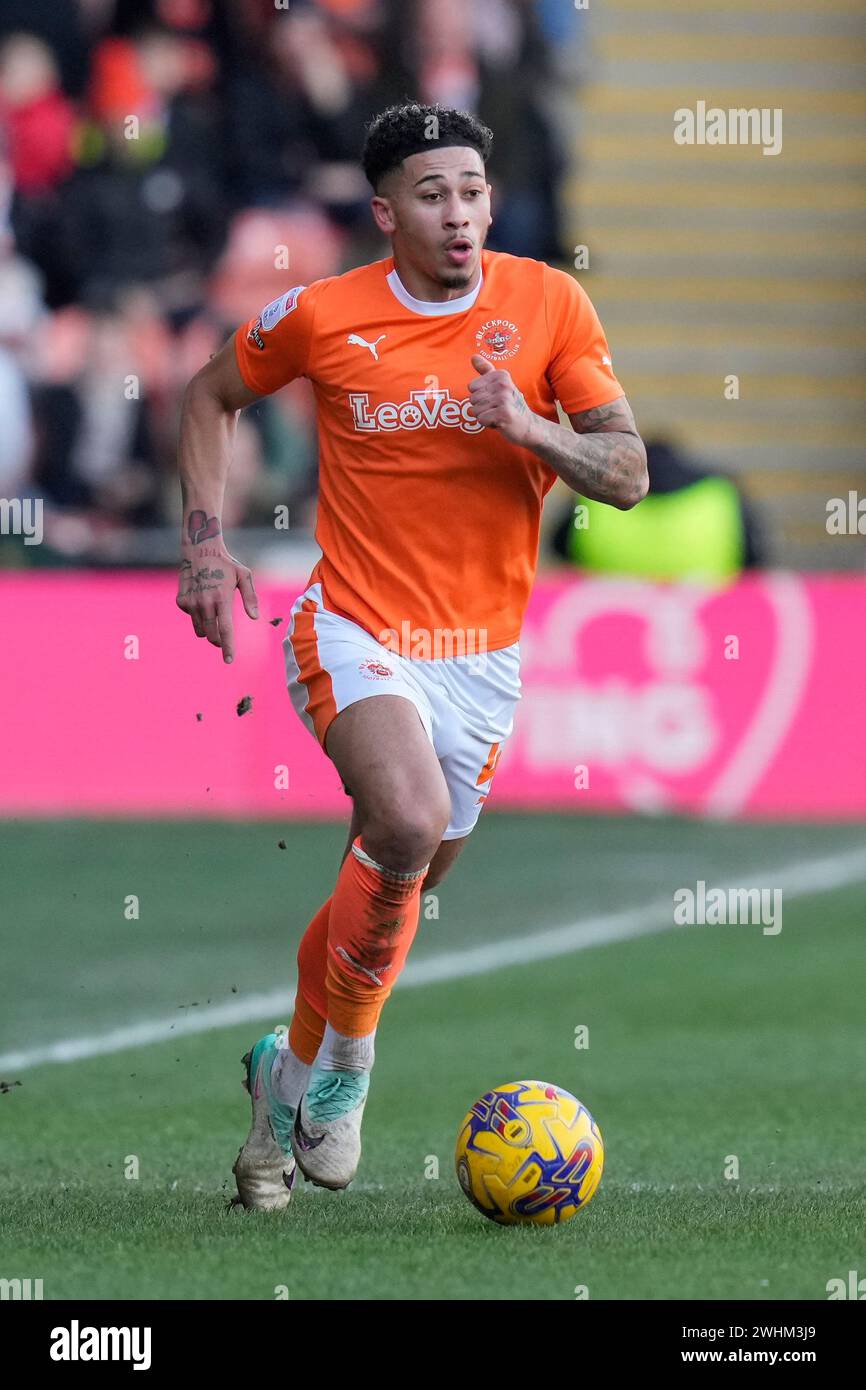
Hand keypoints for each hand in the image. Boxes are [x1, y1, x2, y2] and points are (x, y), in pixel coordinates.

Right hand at [176, 545, 258, 663]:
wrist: (200, 549)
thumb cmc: (226, 563)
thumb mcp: (244, 576)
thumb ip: (250, 598)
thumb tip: (255, 618)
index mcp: (222, 598)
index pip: (225, 630)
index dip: (228, 647)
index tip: (229, 660)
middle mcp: (205, 602)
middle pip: (211, 635)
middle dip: (218, 641)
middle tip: (223, 638)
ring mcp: (191, 602)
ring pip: (199, 630)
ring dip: (207, 629)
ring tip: (213, 612)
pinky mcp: (181, 601)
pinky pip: (190, 617)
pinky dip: (196, 615)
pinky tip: (201, 599)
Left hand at [467, 355, 533, 444]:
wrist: (526, 425)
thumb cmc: (510, 405)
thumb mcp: (499, 384)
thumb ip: (486, 370)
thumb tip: (474, 356)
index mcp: (501, 375)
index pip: (472, 387)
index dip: (480, 396)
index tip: (494, 399)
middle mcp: (503, 385)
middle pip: (472, 399)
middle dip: (481, 408)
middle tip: (497, 409)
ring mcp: (504, 399)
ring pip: (476, 411)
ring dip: (485, 416)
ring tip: (498, 414)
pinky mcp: (504, 414)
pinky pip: (481, 419)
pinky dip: (488, 424)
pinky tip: (499, 422)